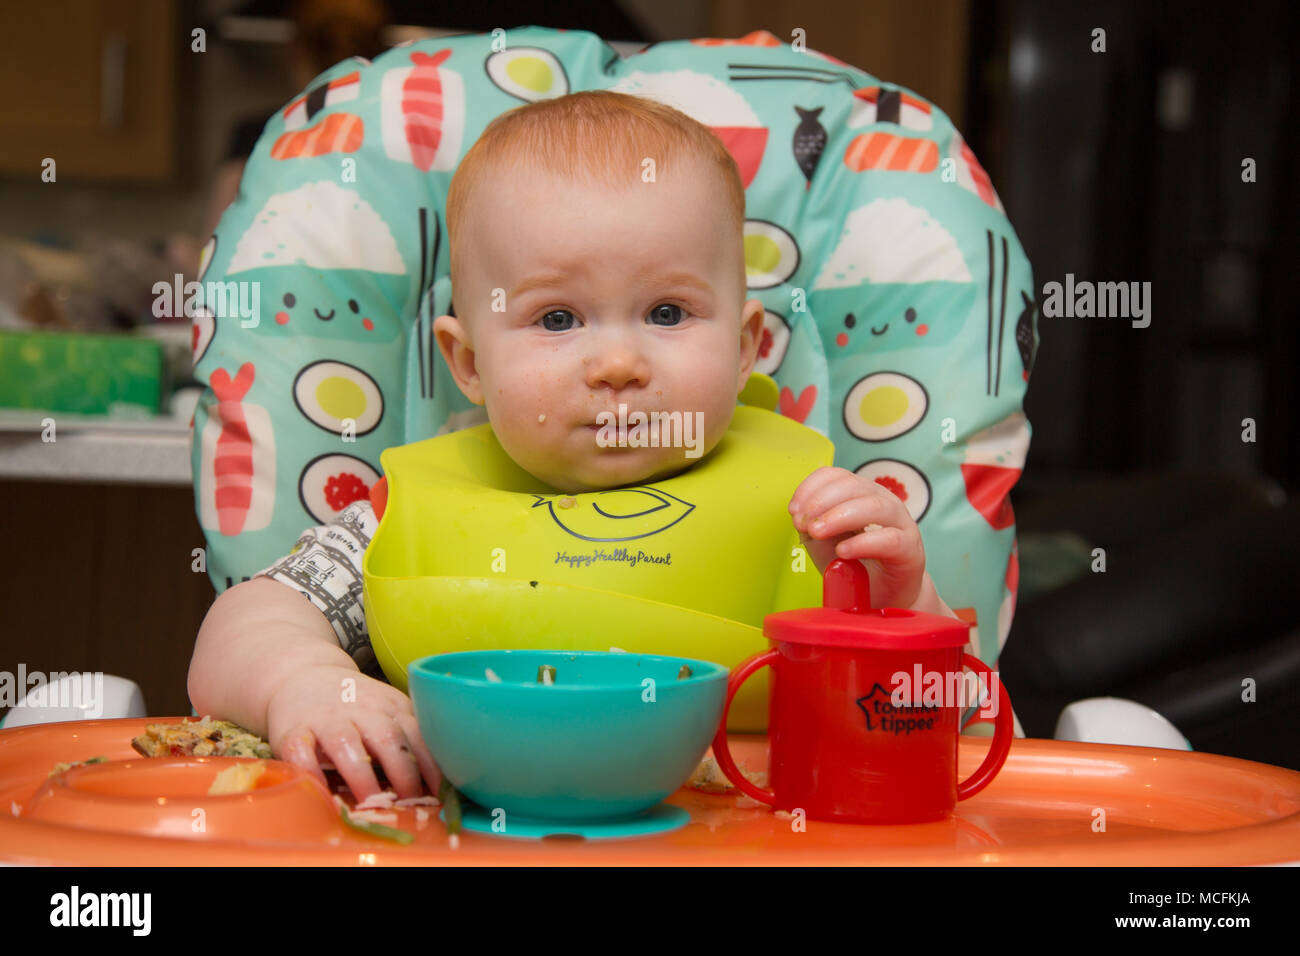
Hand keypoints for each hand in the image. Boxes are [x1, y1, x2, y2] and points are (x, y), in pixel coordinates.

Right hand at [265, 663, 440, 802]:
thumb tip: (443, 784)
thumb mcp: (389, 711)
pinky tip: (321, 792)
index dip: (432, 765)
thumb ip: (410, 739)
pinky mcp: (294, 729)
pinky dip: (309, 772)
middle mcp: (363, 711)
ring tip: (370, 802)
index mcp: (392, 707)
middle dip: (402, 771)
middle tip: (410, 801)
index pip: (418, 735)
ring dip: (361, 774)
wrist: (304, 674)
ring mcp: (327, 719)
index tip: (442, 792)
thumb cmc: (357, 705)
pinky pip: (300, 750)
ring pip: (346, 742)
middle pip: (388, 738)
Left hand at [789, 466, 926, 609]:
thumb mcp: (824, 543)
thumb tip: (799, 515)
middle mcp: (882, 501)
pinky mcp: (909, 549)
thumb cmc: (855, 565)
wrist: (884, 597)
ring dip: (839, 517)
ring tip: (817, 532)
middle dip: (821, 502)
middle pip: (853, 486)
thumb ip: (812, 526)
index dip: (811, 487)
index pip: (836, 475)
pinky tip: (842, 551)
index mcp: (860, 494)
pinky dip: (862, 543)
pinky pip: (889, 539)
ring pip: (873, 506)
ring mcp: (899, 523)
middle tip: (803, 524)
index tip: (794, 510)